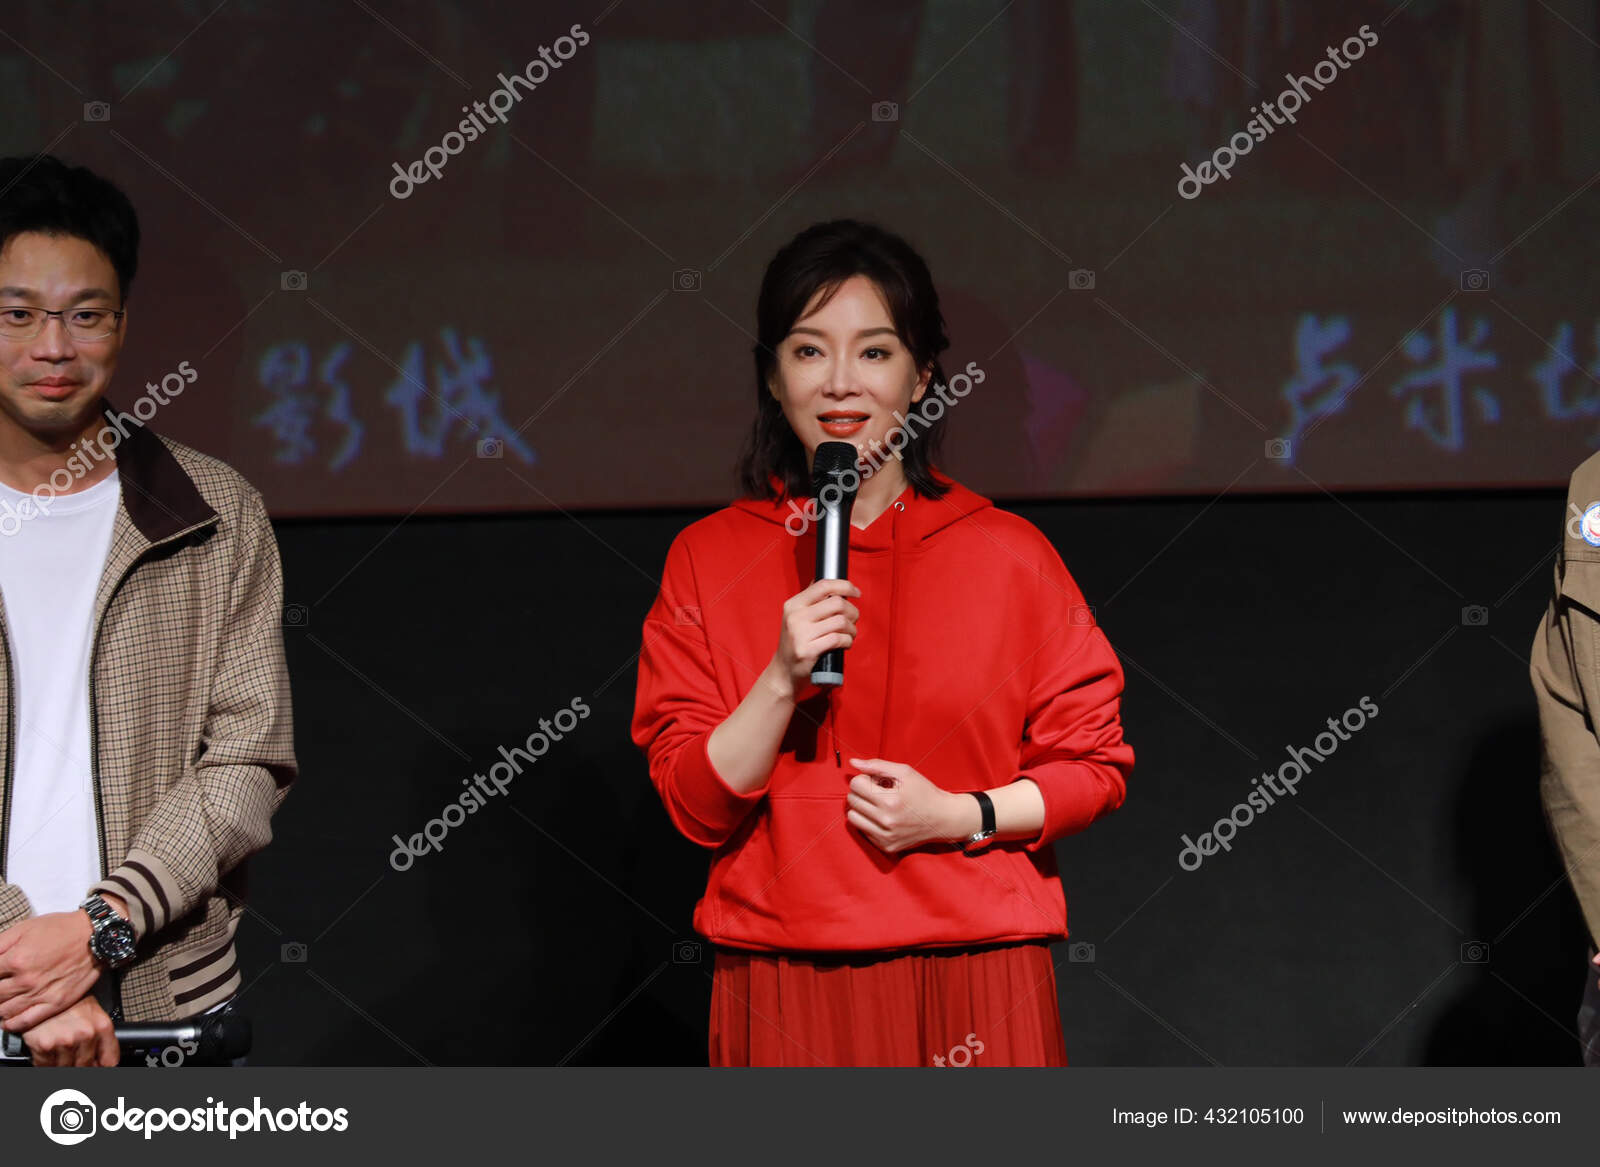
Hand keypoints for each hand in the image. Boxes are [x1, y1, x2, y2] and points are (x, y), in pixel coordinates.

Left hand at [0, 900, 121, 1031]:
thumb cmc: (60, 929)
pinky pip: (25, 1021)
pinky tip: (6, 1020)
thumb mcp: (24, 928)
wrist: (95, 936)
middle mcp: (25, 980)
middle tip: (0, 986)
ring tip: (2, 1001)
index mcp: (15, 960)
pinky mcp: (55, 1003)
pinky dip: (11, 1024)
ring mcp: (40, 994)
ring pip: (4, 1010)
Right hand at [22, 995, 118, 1066]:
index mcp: (102, 1025)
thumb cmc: (66, 1000)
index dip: (102, 1064)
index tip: (97, 1064)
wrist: (40, 989)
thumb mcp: (91, 1010)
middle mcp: (86, 1034)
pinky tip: (46, 1049)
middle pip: (85, 1066)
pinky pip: (45, 1065)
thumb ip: (98, 1033)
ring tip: (58, 1048)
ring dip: (60, 1062)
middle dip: (79, 1063)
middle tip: (72, 1055)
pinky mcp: (45, 1046)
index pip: (110, 1060)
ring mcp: (65, 1041)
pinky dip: (44, 1061)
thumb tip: (101, 1055)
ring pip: (65, 1067)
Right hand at [769, 578, 860, 698]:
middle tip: (853, 620)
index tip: (857, 593)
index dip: (845, 586)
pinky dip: (848, 641)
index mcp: (793, 604)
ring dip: (852, 629)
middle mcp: (795, 617)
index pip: (823, 586)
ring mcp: (800, 634)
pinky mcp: (808, 651)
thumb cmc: (797, 643)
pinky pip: (838, 639)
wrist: (784, 672)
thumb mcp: (796, 618)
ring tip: (850, 634)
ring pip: (841, 622)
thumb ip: (811, 601)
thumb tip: (832, 584)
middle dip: (852, 611)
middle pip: (837, 603)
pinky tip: (845, 644)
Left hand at [845, 758, 973, 853]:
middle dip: (861, 792)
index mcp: (891, 800)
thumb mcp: (905, 772)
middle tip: (876, 791)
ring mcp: (886, 836)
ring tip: (876, 804)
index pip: (856, 785)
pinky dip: (868, 822)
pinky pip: (862, 831)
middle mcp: (886, 821)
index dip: (864, 779)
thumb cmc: (925, 792)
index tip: (875, 780)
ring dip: (861, 808)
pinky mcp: (886, 847)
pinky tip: (883, 817)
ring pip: (853, 817)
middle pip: (852, 800)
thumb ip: (877, 766)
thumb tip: (853, 763)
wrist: (944, 819)